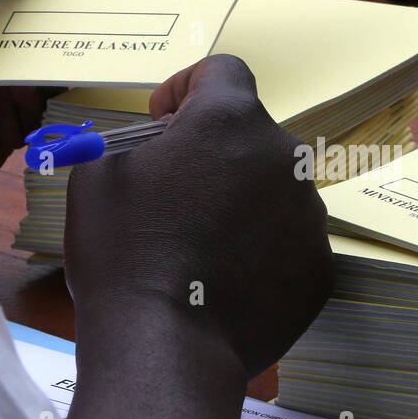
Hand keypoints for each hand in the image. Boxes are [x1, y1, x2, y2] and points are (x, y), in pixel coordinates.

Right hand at [64, 54, 334, 379]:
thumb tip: (163, 148)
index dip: (187, 87)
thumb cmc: (123, 254)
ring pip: (275, 192)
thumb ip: (135, 141)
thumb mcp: (97, 176)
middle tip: (175, 194)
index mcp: (230, 121)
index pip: (223, 71)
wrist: (166, 347)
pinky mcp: (320, 267)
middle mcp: (284, 158)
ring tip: (200, 247)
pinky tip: (225, 280)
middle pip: (251, 138)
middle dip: (214, 154)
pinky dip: (262, 252)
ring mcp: (310, 215)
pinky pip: (290, 243)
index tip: (163, 120)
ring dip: (243, 204)